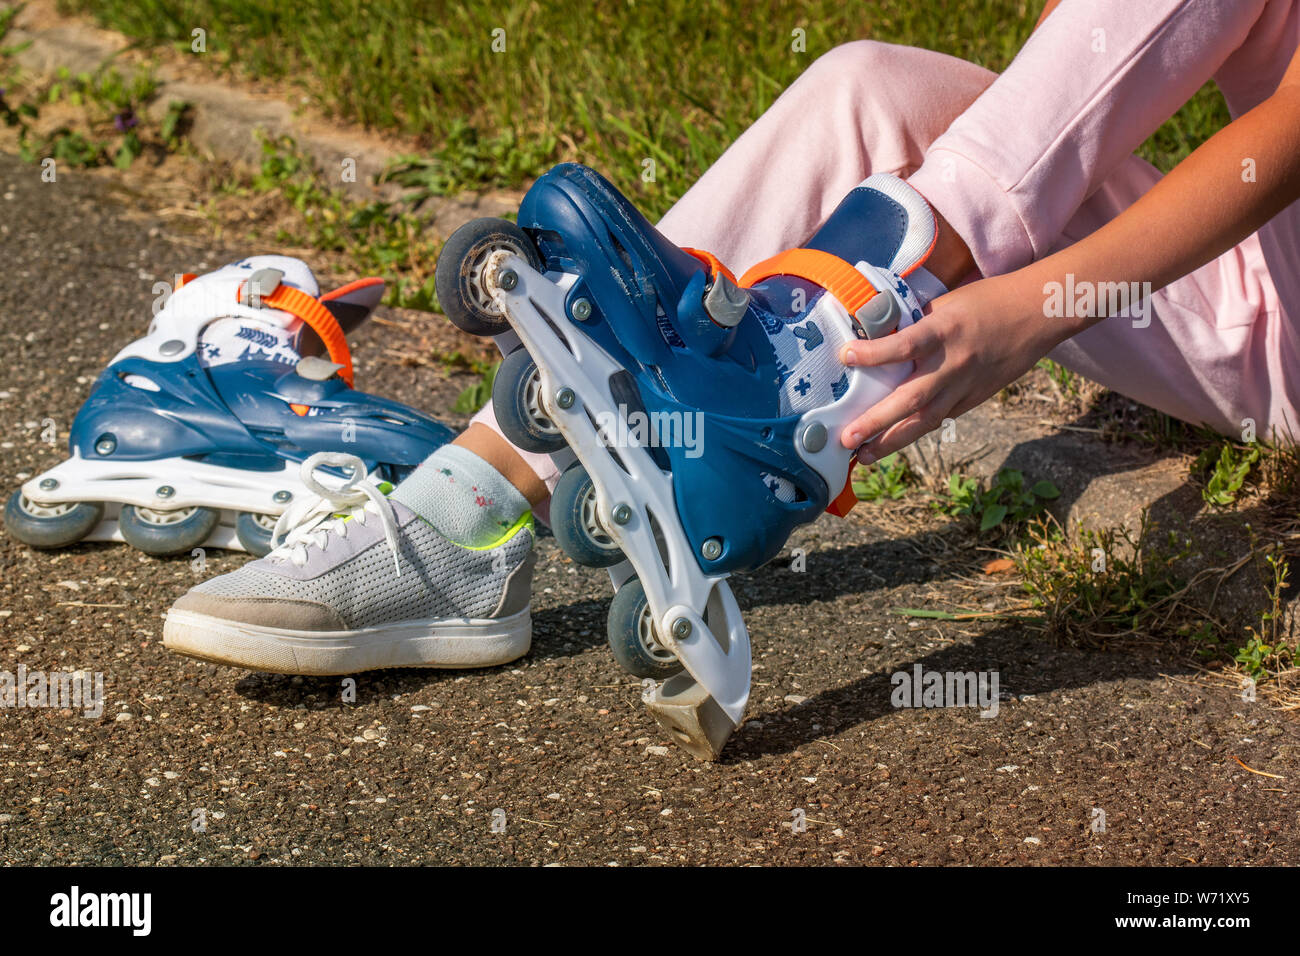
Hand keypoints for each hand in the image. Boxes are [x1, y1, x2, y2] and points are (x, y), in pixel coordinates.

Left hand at [837, 273, 1066, 462]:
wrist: (1039, 314)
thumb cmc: (989, 301)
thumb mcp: (946, 302)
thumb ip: (914, 321)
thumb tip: (876, 332)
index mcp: (945, 330)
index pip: (905, 345)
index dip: (875, 353)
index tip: (846, 356)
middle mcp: (954, 364)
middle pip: (912, 399)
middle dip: (877, 422)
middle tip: (846, 438)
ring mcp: (966, 386)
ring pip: (926, 421)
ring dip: (892, 441)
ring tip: (862, 456)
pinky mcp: (974, 399)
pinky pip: (940, 419)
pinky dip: (914, 431)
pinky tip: (890, 443)